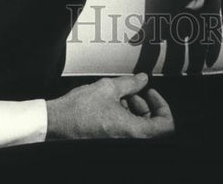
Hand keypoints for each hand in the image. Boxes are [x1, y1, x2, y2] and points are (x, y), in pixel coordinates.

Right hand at [45, 73, 173, 139]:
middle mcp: (129, 142)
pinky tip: (112, 104)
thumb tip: (143, 79)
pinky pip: (127, 130)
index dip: (162, 106)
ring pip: (139, 128)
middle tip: (133, 92)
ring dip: (134, 109)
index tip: (152, 94)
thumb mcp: (109, 88)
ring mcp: (119, 143)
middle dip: (145, 105)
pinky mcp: (110, 141)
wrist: (57, 122)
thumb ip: (131, 83)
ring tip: (120, 95)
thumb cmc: (79, 110)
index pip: (166, 126)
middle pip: (152, 126)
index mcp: (133, 132)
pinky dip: (124, 116)